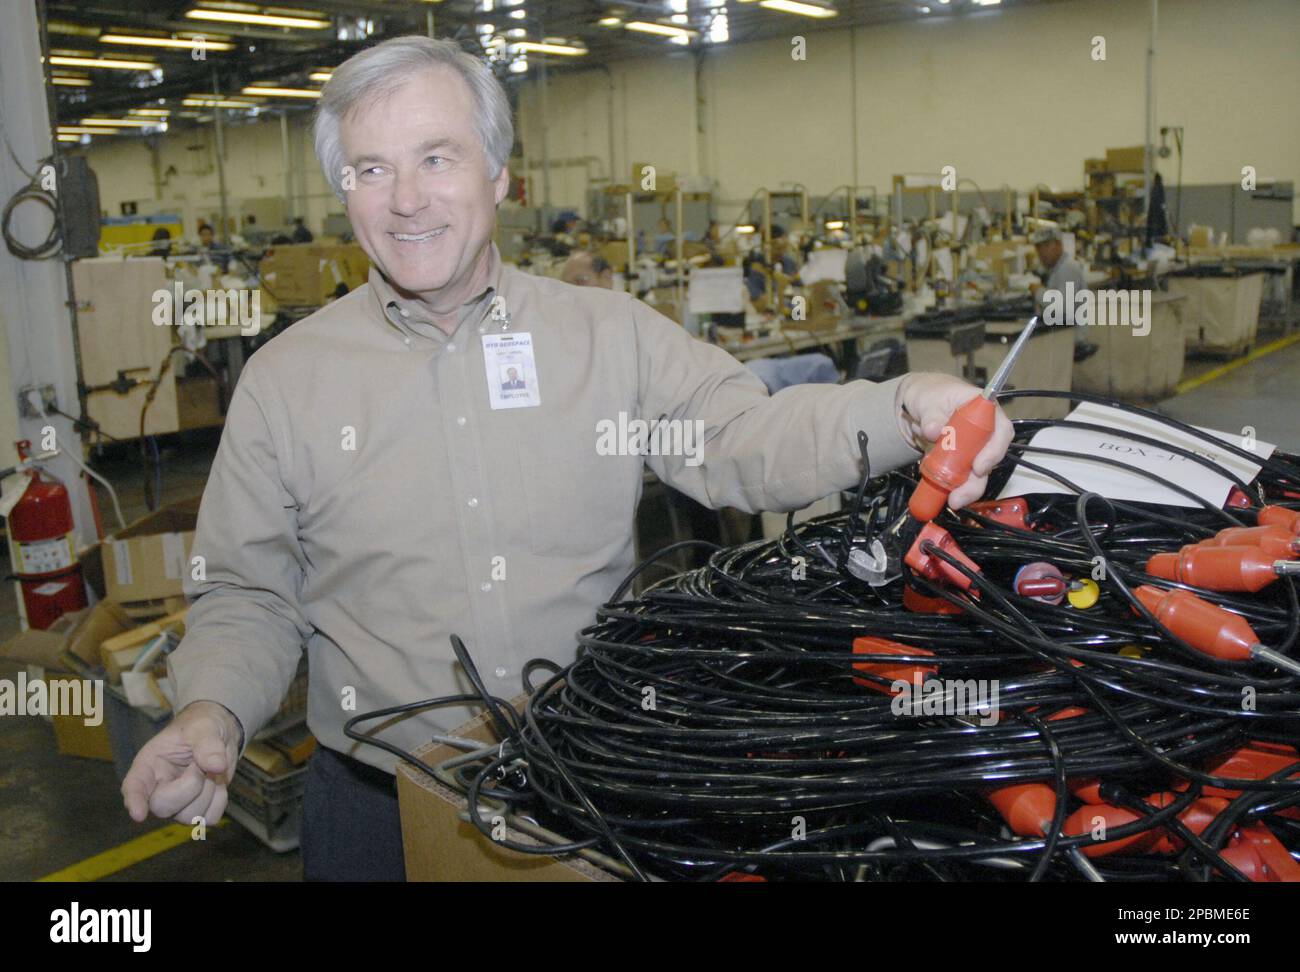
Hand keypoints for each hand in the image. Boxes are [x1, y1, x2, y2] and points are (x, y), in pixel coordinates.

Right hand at [121, 700, 242, 826]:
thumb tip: (217, 767)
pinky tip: (217, 783)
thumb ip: (207, 744)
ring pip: (189, 816)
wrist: (220, 734)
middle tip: (200, 766)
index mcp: (149, 765)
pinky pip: (210, 818)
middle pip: (163, 807)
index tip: (138, 814)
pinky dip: (219, 800)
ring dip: (208, 792)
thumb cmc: (201, 727)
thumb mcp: (203, 726)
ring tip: (209, 770)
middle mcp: (158, 788)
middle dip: (190, 787)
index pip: (134, 785)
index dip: (134, 800)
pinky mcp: (198, 810)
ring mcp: (177, 803)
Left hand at [895, 372, 1014, 510]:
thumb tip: (934, 430)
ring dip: (968, 489)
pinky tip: (946, 495)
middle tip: (962, 493)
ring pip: (979, 473)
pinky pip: (964, 477)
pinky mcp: (962, 460)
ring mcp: (974, 447)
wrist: (920, 403)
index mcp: (984, 409)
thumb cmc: (932, 394)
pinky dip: (955, 487)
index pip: (1001, 430)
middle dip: (978, 479)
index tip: (979, 467)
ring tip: (953, 500)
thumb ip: (931, 414)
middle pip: (991, 457)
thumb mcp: (928, 400)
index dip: (994, 451)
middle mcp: (984, 431)